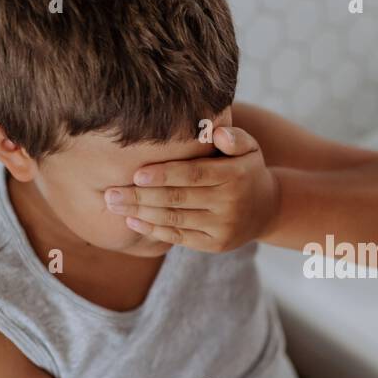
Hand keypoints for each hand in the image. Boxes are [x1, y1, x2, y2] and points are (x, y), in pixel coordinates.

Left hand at [104, 124, 279, 252]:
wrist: (267, 209)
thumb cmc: (245, 170)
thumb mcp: (249, 148)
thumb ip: (234, 137)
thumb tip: (217, 132)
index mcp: (234, 175)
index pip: (194, 175)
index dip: (164, 175)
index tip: (136, 174)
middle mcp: (229, 203)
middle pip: (178, 200)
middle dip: (141, 197)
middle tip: (110, 193)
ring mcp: (222, 227)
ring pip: (175, 220)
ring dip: (141, 214)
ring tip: (114, 205)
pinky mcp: (215, 244)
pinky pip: (180, 238)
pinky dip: (154, 230)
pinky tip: (132, 221)